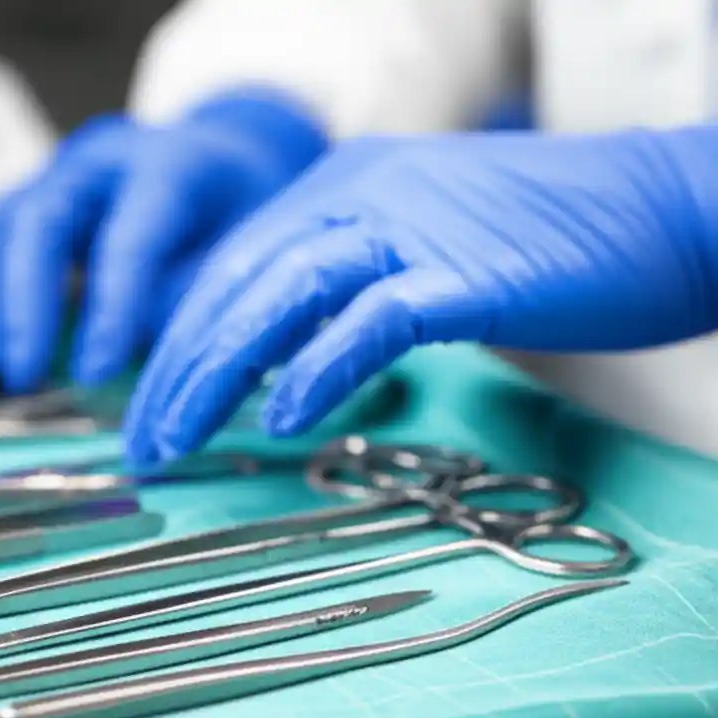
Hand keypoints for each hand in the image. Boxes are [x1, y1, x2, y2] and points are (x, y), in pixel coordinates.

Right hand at [0, 89, 327, 392]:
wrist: (226, 160)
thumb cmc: (239, 217)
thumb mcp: (244, 253)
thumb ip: (189, 298)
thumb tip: (130, 354)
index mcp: (172, 166)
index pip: (130, 236)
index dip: (111, 308)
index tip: (94, 374)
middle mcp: (104, 159)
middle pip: (42, 218)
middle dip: (27, 305)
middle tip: (25, 376)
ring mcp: (61, 171)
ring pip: (0, 222)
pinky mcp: (33, 193)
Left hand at [124, 129, 717, 463]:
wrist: (666, 205)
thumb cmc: (545, 238)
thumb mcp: (417, 244)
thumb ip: (343, 284)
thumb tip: (274, 359)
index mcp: (342, 185)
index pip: (233, 269)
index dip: (180, 342)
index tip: (149, 408)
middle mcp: (363, 192)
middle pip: (240, 283)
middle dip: (178, 367)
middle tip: (143, 442)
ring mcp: (414, 226)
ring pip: (284, 294)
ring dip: (219, 372)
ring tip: (179, 437)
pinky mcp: (469, 271)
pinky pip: (374, 319)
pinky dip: (319, 368)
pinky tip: (282, 418)